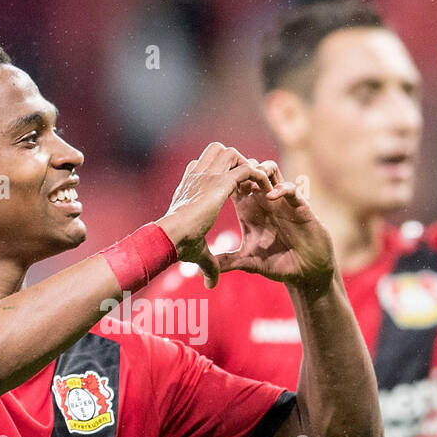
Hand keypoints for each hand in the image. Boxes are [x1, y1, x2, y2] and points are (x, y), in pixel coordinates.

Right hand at [157, 143, 269, 288]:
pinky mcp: (221, 182)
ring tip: (258, 184)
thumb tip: (210, 285)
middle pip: (217, 151)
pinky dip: (259, 176)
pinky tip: (267, 191)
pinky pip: (247, 168)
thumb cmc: (176, 245)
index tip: (232, 189)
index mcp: (189, 187)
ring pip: (231, 153)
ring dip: (247, 164)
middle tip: (247, 182)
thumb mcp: (195, 252)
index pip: (202, 167)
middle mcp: (197, 177)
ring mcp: (208, 176)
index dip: (218, 173)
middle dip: (234, 161)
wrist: (168, 237)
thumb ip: (208, 264)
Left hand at [216, 160, 335, 292]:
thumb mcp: (247, 261)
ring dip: (260, 171)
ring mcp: (282, 200)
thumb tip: (196, 271)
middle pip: (249, 170)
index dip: (223, 178)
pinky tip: (270, 196)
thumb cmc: (277, 262)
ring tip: (251, 181)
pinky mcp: (299, 205)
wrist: (305, 270)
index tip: (211, 182)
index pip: (233, 183)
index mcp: (248, 208)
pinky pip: (290, 188)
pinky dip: (280, 188)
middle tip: (230, 174)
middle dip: (239, 168)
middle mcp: (264, 199)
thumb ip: (225, 261)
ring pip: (270, 170)